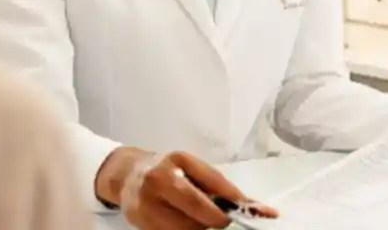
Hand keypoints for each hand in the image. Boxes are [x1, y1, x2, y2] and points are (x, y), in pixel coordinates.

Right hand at [97, 148, 277, 228]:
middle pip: (198, 214)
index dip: (237, 201)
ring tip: (205, 221)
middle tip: (225, 219)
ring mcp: (147, 210)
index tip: (261, 211)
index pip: (212, 185)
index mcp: (174, 165)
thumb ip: (214, 183)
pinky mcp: (142, 228)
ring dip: (201, 228)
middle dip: (217, 220)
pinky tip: (191, 224)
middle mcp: (157, 186)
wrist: (126, 176)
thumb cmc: (165, 168)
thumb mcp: (189, 165)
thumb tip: (246, 204)